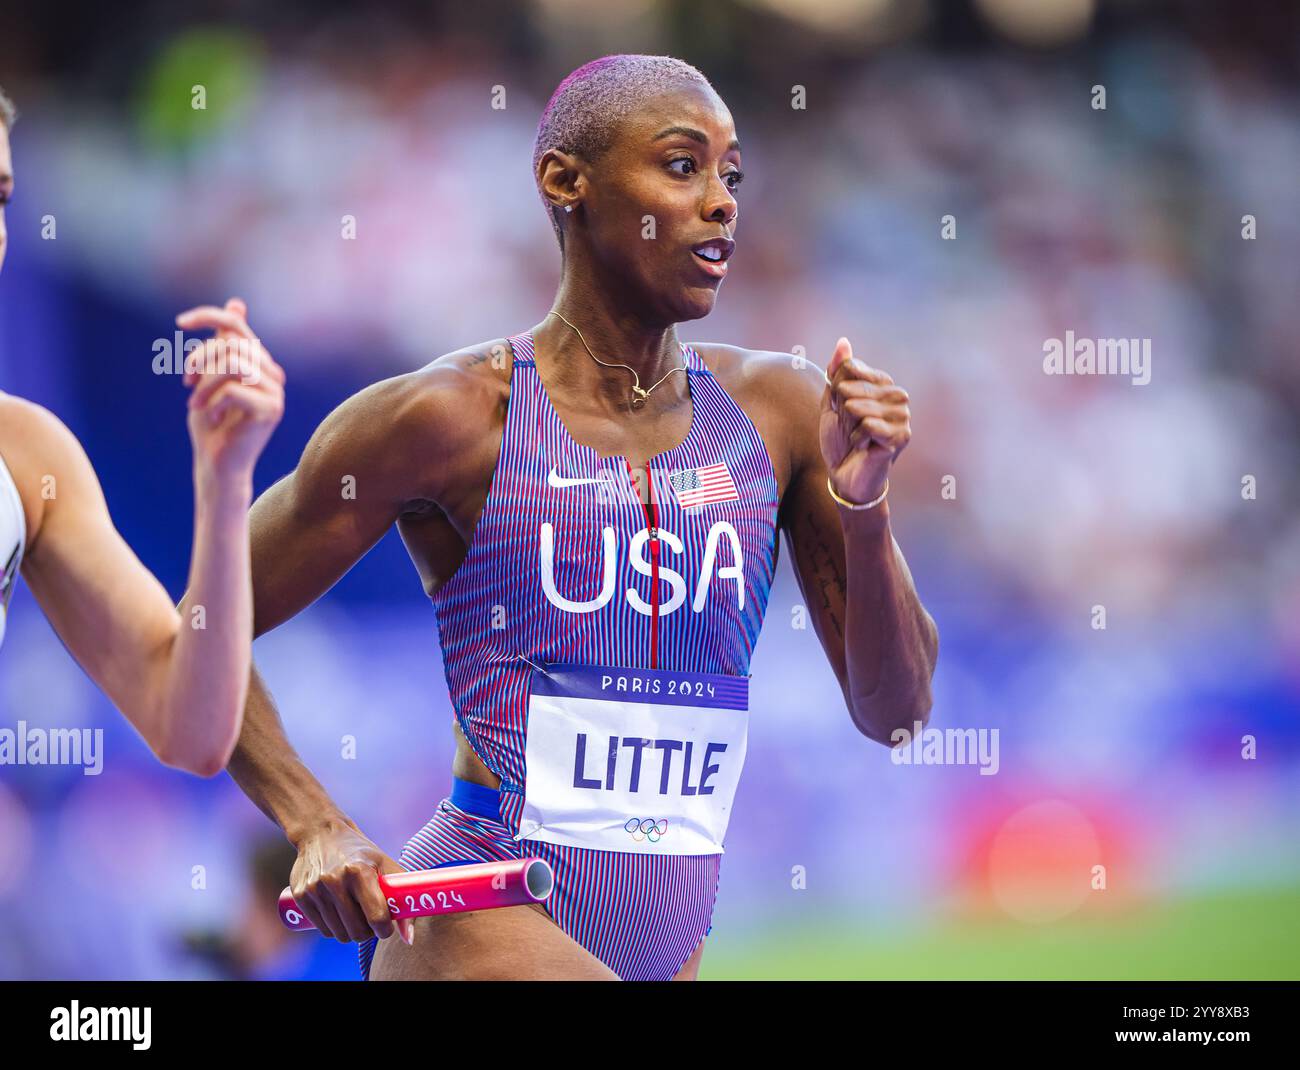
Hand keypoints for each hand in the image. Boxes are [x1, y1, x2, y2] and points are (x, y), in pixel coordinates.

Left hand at [176, 297, 284, 483]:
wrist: (217, 464)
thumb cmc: (211, 424)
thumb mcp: (210, 377)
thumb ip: (223, 344)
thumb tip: (238, 302)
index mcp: (260, 363)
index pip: (236, 325)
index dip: (208, 317)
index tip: (180, 323)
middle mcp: (273, 375)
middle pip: (232, 344)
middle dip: (201, 359)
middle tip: (187, 382)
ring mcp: (276, 393)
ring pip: (233, 364)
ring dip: (205, 383)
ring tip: (195, 403)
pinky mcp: (271, 411)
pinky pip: (234, 389)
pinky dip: (214, 401)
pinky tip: (212, 415)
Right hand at [289, 822, 414, 944]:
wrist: (321, 833)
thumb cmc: (361, 852)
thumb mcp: (385, 864)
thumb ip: (402, 898)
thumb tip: (409, 938)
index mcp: (359, 871)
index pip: (376, 917)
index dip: (385, 929)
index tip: (386, 927)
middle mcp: (335, 881)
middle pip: (357, 931)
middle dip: (369, 933)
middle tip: (372, 922)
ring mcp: (315, 890)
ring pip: (340, 934)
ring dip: (351, 933)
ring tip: (357, 917)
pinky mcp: (301, 897)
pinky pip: (323, 929)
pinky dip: (335, 929)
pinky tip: (340, 916)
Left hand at [819, 337, 910, 504]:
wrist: (846, 476)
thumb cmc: (840, 439)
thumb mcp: (833, 402)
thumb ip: (837, 372)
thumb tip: (843, 341)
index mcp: (883, 383)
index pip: (847, 369)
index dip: (835, 393)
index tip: (842, 411)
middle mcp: (898, 395)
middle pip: (850, 387)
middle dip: (840, 412)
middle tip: (850, 429)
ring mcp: (903, 415)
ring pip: (856, 407)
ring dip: (848, 427)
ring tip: (857, 439)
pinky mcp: (902, 435)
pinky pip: (866, 426)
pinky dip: (856, 439)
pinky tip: (864, 447)